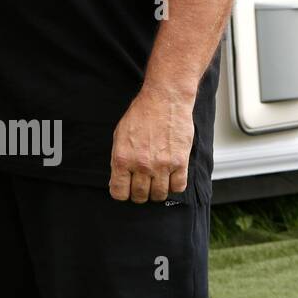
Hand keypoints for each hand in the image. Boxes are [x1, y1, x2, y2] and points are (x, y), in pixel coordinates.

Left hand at [108, 84, 193, 202]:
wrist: (164, 101)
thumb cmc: (141, 115)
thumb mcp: (119, 136)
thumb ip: (118, 160)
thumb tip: (117, 180)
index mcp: (122, 159)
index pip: (119, 192)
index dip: (121, 193)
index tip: (125, 190)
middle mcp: (142, 165)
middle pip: (140, 196)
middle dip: (139, 194)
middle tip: (142, 187)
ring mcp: (162, 165)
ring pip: (160, 195)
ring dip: (157, 192)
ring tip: (156, 183)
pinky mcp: (180, 162)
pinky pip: (178, 187)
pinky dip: (174, 186)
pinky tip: (170, 178)